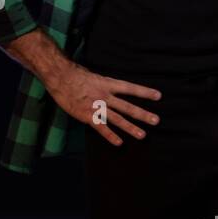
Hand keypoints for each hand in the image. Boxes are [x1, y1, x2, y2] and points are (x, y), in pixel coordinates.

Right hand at [46, 63, 160, 146]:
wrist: (60, 77)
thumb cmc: (75, 75)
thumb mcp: (95, 77)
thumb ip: (105, 85)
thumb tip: (113, 90)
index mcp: (108, 84)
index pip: (130, 88)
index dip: (144, 92)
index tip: (158, 96)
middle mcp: (105, 96)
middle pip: (127, 107)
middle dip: (142, 114)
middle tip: (156, 121)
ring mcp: (96, 107)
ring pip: (117, 119)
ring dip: (131, 128)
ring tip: (142, 135)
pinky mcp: (87, 116)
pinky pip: (101, 128)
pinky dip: (110, 136)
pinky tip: (119, 143)